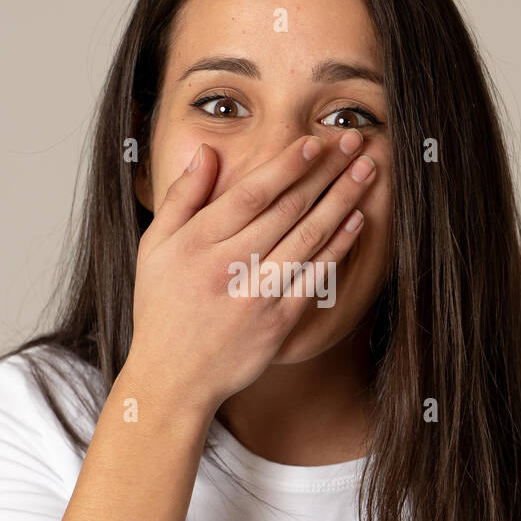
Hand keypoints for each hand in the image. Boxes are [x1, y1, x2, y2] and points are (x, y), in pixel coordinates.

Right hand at [126, 129, 375, 416]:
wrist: (172, 378)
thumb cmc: (161, 308)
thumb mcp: (154, 247)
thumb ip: (182, 197)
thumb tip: (206, 151)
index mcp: (198, 242)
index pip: (252, 194)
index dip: (287, 166)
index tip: (315, 142)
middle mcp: (228, 266)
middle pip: (288, 209)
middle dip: (325, 172)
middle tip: (353, 142)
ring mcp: (256, 296)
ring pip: (308, 238)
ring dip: (342, 201)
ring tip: (367, 172)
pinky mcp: (277, 322)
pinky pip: (314, 277)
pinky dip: (337, 248)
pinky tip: (356, 222)